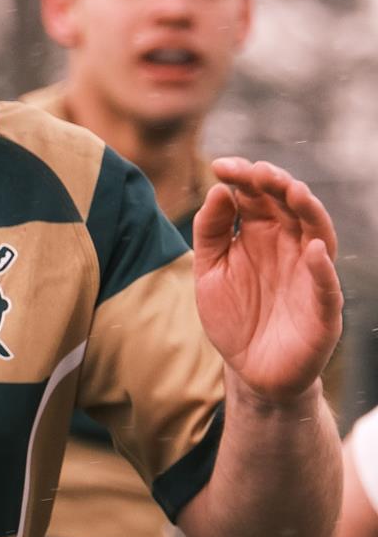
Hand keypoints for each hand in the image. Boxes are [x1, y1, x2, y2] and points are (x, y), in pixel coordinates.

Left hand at [194, 158, 342, 402]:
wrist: (250, 371)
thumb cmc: (234, 315)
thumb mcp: (209, 270)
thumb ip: (211, 231)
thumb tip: (219, 188)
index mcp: (261, 235)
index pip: (258, 196)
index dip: (244, 177)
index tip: (220, 164)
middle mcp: (290, 248)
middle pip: (289, 207)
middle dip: (276, 185)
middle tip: (257, 170)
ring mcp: (309, 276)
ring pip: (317, 235)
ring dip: (307, 212)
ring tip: (292, 191)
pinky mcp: (322, 311)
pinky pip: (327, 287)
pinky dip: (323, 269)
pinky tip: (314, 251)